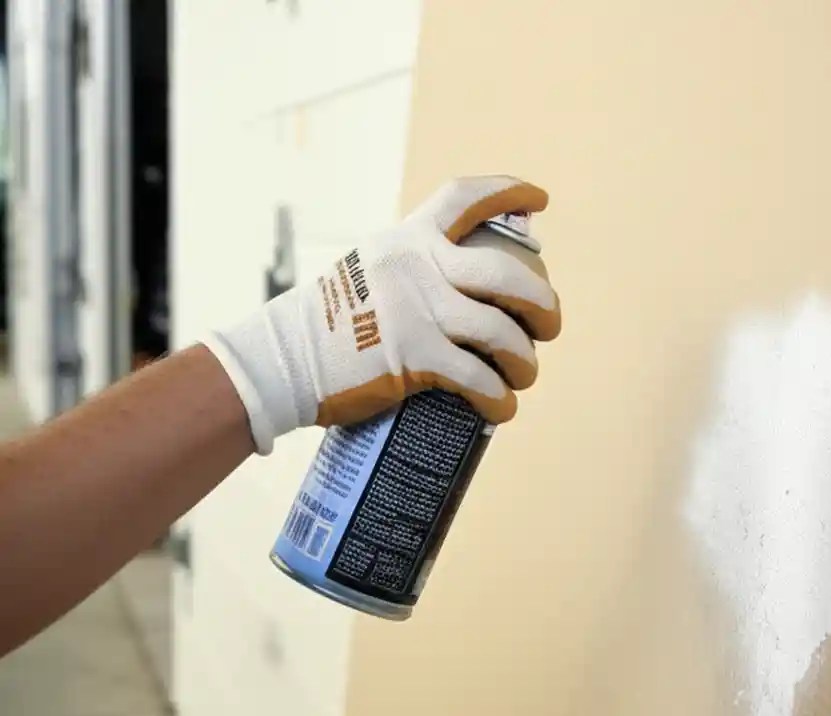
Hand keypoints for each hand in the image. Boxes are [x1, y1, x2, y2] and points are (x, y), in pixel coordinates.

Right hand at [204, 175, 562, 454]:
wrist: (280, 361)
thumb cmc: (327, 324)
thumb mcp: (368, 272)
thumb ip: (411, 270)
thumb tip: (463, 288)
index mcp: (407, 240)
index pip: (462, 199)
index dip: (507, 192)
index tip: (541, 198)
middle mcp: (416, 267)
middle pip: (504, 273)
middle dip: (541, 301)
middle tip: (550, 326)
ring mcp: (416, 311)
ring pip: (499, 331)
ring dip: (525, 360)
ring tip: (525, 375)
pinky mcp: (412, 357)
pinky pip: (475, 377)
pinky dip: (498, 397)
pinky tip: (502, 408)